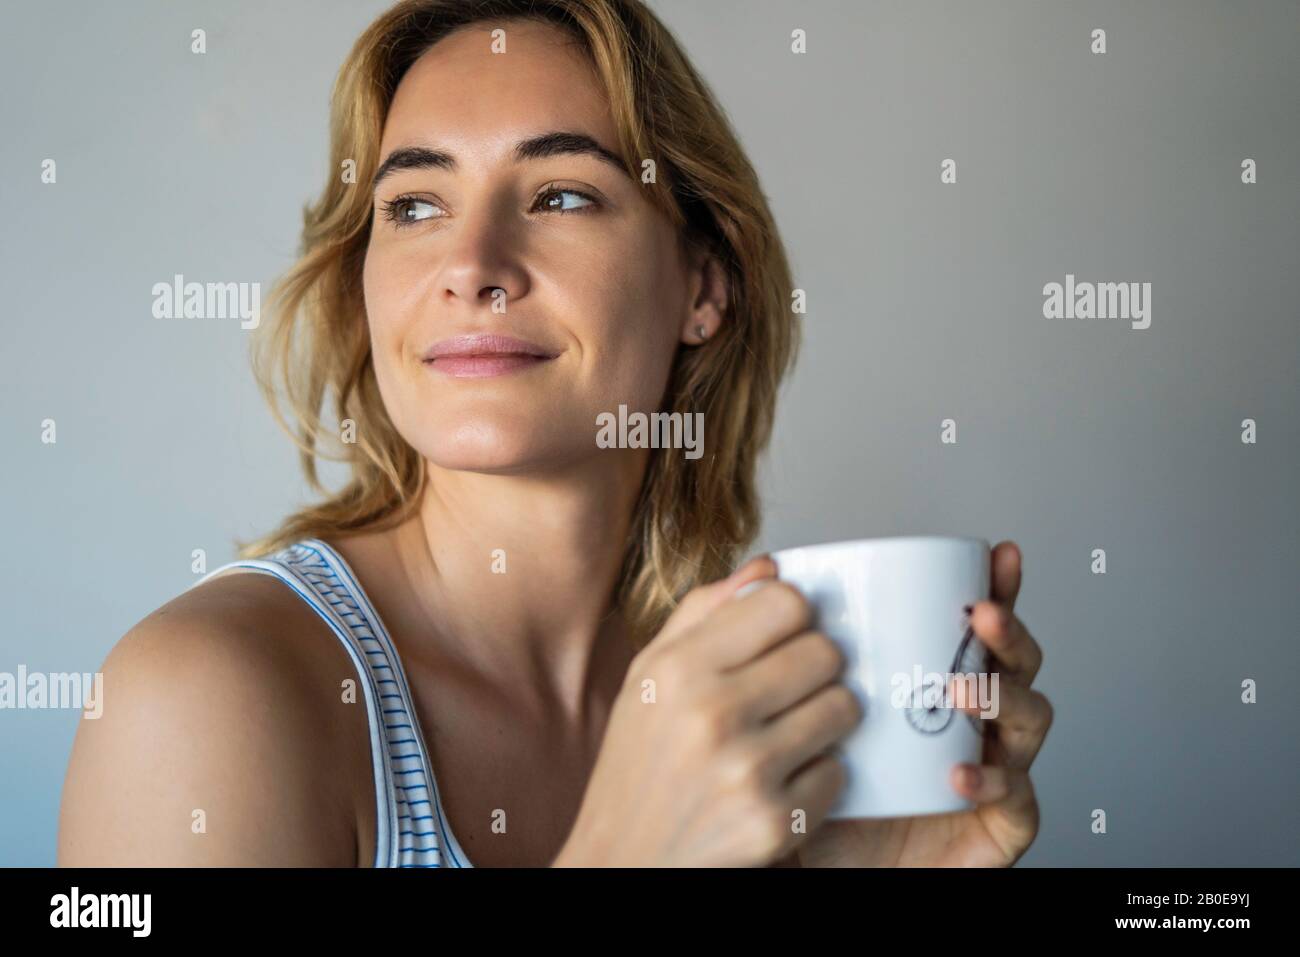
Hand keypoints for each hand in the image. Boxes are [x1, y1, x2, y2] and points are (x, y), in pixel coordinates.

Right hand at [554, 556, 860, 866]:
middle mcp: (713, 713)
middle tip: (790, 687)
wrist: (623, 862)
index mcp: (679, 667)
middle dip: (816, 666)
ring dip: (825, 718)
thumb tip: (771, 568)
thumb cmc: (638, 764)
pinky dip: (819, 776)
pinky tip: (780, 780)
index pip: (787, 602)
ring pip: (844, 708)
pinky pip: (839, 772)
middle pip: (825, 652)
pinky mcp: (777, 822)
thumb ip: (704, 613)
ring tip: (787, 732)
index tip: (784, 635)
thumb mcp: (649, 676)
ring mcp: (748, 771)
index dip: (794, 615)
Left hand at [796, 541, 1051, 866]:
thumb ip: (770, 644)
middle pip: (1015, 663)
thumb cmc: (806, 793)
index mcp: (933, 684)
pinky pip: (1017, 799)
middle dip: (1009, 632)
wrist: (813, 868)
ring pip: (1030, 720)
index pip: (972, 628)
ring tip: (965, 691)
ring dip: (1005, 698)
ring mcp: (992, 770)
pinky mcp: (997, 826)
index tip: (992, 554)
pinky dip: (993, 781)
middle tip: (981, 613)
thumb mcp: (782, 711)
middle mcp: (971, 721)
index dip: (994, 588)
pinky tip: (958, 773)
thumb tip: (764, 570)